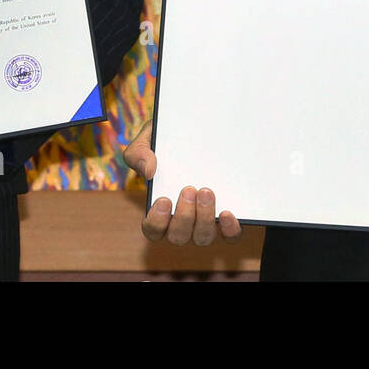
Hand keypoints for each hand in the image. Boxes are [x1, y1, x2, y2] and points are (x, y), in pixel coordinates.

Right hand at [124, 120, 242, 245]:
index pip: (153, 230)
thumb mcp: (149, 140)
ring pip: (202, 237)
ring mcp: (204, 222)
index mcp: (159, 210)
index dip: (157, 222)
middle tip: (189, 189)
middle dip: (184, 216)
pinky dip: (229, 229)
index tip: (164, 200)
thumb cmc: (167, 141)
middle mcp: (182, 222)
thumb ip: (139, 154)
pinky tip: (228, 213)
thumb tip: (149, 172)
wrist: (194, 130)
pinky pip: (229, 235)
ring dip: (204, 218)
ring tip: (207, 191)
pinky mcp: (226, 219)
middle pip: (179, 236)